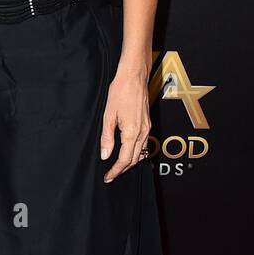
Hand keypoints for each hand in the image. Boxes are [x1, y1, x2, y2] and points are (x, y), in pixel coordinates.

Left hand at [100, 67, 151, 181]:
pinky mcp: (148, 124)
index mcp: (132, 132)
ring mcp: (147, 128)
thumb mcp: (108, 116)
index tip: (108, 177)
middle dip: (122, 169)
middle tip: (110, 175)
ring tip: (117, 167)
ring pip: (140, 153)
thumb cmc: (120, 92)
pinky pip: (143, 144)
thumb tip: (105, 155)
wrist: (134, 77)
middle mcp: (143, 132)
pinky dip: (136, 153)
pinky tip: (127, 153)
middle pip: (134, 159)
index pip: (124, 159)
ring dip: (129, 162)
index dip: (116, 171)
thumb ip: (107, 138)